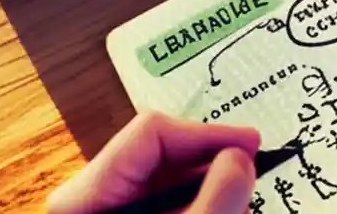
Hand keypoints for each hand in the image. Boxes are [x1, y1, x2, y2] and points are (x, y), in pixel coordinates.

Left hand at [48, 111, 260, 213]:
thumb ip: (212, 200)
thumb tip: (239, 158)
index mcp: (85, 195)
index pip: (152, 131)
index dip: (207, 133)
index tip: (249, 145)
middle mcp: (94, 196)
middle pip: (166, 153)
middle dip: (215, 164)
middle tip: (250, 179)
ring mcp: (114, 208)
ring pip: (173, 178)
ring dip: (213, 186)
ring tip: (236, 206)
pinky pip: (173, 199)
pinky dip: (203, 203)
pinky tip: (221, 211)